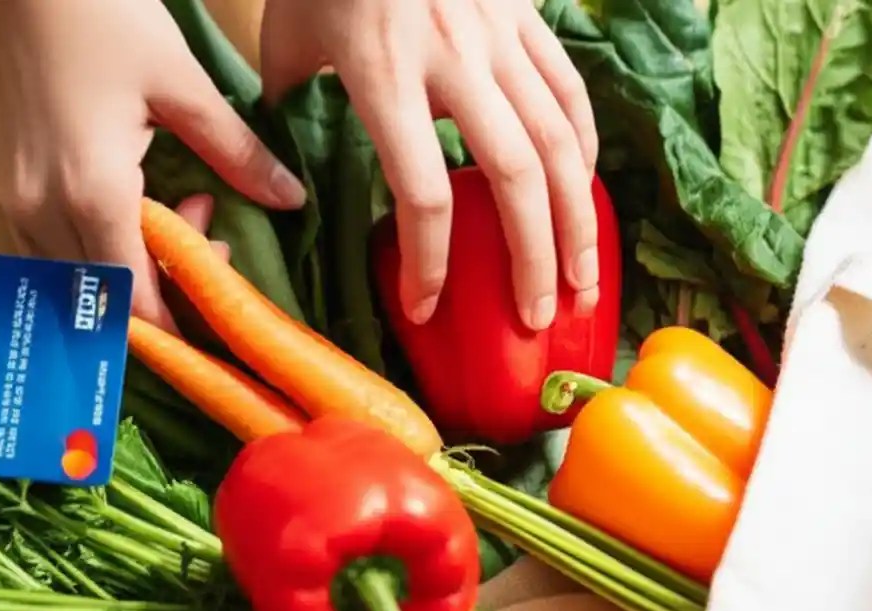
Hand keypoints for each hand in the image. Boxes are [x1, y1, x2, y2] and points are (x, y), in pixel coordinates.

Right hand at [0, 0, 304, 330]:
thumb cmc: (105, 21)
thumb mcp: (183, 85)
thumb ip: (235, 153)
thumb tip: (290, 199)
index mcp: (93, 195)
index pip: (133, 296)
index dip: (177, 321)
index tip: (217, 308)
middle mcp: (45, 212)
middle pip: (104, 296)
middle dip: (165, 286)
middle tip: (210, 224)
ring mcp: (17, 202)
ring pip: (75, 277)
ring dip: (131, 266)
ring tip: (179, 205)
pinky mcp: (8, 186)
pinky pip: (52, 250)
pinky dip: (99, 248)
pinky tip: (136, 205)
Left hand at [259, 0, 598, 330]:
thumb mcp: (291, 37)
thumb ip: (293, 109)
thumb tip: (285, 174)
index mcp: (385, 74)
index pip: (423, 191)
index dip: (430, 261)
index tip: (426, 306)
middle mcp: (455, 61)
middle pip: (515, 176)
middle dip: (534, 258)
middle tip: (539, 320)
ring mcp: (502, 38)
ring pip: (561, 141)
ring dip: (579, 219)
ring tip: (584, 280)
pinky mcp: (529, 20)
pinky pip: (571, 94)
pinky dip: (585, 151)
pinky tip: (587, 196)